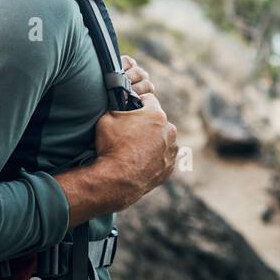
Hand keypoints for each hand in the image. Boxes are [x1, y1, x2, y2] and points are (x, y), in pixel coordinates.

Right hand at [91, 57, 176, 205]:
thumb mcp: (107, 117)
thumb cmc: (111, 147)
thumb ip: (118, 105)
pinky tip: (141, 159)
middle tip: (130, 130)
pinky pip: (164, 156)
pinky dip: (155, 156)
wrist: (117, 180)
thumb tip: (120, 100)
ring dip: (153, 139)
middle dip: (146, 122)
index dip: (137, 102)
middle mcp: (169, 131)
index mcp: (156, 115)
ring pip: (163, 138)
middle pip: (158, 120)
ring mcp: (171, 150)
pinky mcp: (170, 167)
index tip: (130, 108)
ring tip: (135, 147)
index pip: (148, 99)